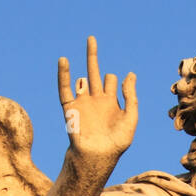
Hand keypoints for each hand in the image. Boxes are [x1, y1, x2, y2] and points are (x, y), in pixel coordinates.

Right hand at [58, 35, 137, 166]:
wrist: (97, 157)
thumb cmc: (116, 143)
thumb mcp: (130, 119)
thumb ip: (131, 97)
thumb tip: (130, 74)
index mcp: (111, 103)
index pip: (112, 81)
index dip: (117, 81)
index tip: (122, 87)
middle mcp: (96, 100)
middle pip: (94, 72)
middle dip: (93, 55)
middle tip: (91, 38)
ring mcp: (83, 103)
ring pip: (82, 78)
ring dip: (87, 68)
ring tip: (89, 50)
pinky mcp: (71, 108)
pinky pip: (64, 89)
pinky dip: (63, 75)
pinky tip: (64, 61)